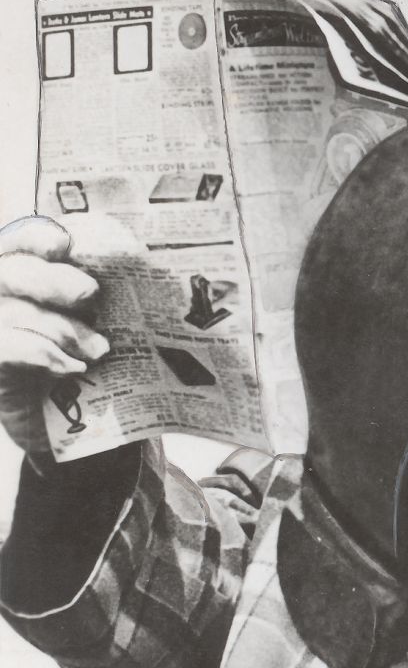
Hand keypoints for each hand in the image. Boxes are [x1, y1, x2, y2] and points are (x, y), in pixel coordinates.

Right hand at [0, 216, 109, 456]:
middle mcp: (4, 297)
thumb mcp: (106, 325)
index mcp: (29, 277)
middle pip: (12, 270)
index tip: (64, 243)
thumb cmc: (95, 367)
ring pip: (10, 311)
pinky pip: (6, 348)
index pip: (21, 242)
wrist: (77, 431)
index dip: (37, 237)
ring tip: (99, 349)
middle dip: (51, 280)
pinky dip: (39, 353)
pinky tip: (71, 368)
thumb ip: (108, 296)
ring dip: (59, 327)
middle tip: (89, 294)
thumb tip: (134, 263)